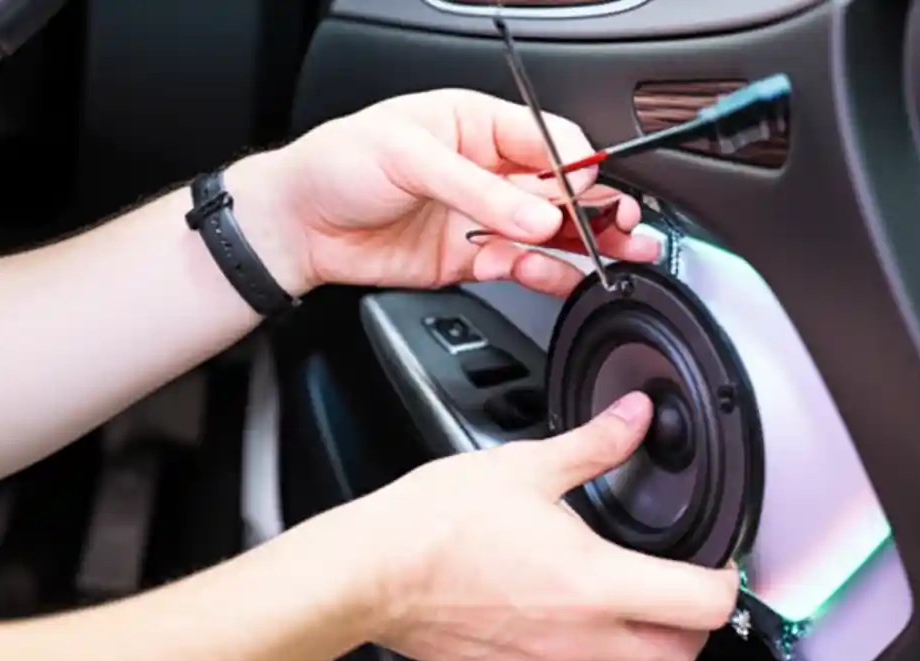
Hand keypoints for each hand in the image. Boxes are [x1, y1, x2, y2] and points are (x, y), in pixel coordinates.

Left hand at [225, 89, 660, 297]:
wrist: (294, 225)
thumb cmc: (337, 166)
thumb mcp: (409, 159)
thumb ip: (480, 191)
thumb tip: (540, 213)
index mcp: (475, 124)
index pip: (547, 140)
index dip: (576, 167)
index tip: (592, 194)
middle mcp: (485, 169)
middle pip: (558, 189)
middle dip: (595, 208)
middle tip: (625, 227)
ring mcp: (479, 217)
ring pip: (546, 231)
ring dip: (582, 246)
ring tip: (617, 258)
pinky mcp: (468, 258)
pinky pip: (518, 266)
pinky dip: (540, 274)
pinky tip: (555, 277)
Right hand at [348, 391, 739, 660]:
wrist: (373, 572)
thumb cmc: (436, 525)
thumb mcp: (525, 467)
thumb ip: (594, 444)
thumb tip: (632, 419)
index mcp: (596, 583)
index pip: (703, 605)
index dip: (727, 583)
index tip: (719, 565)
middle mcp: (581, 636)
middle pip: (680, 658)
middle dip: (696, 628)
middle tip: (686, 591)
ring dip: (648, 646)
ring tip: (632, 604)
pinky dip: (597, 659)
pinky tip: (574, 620)